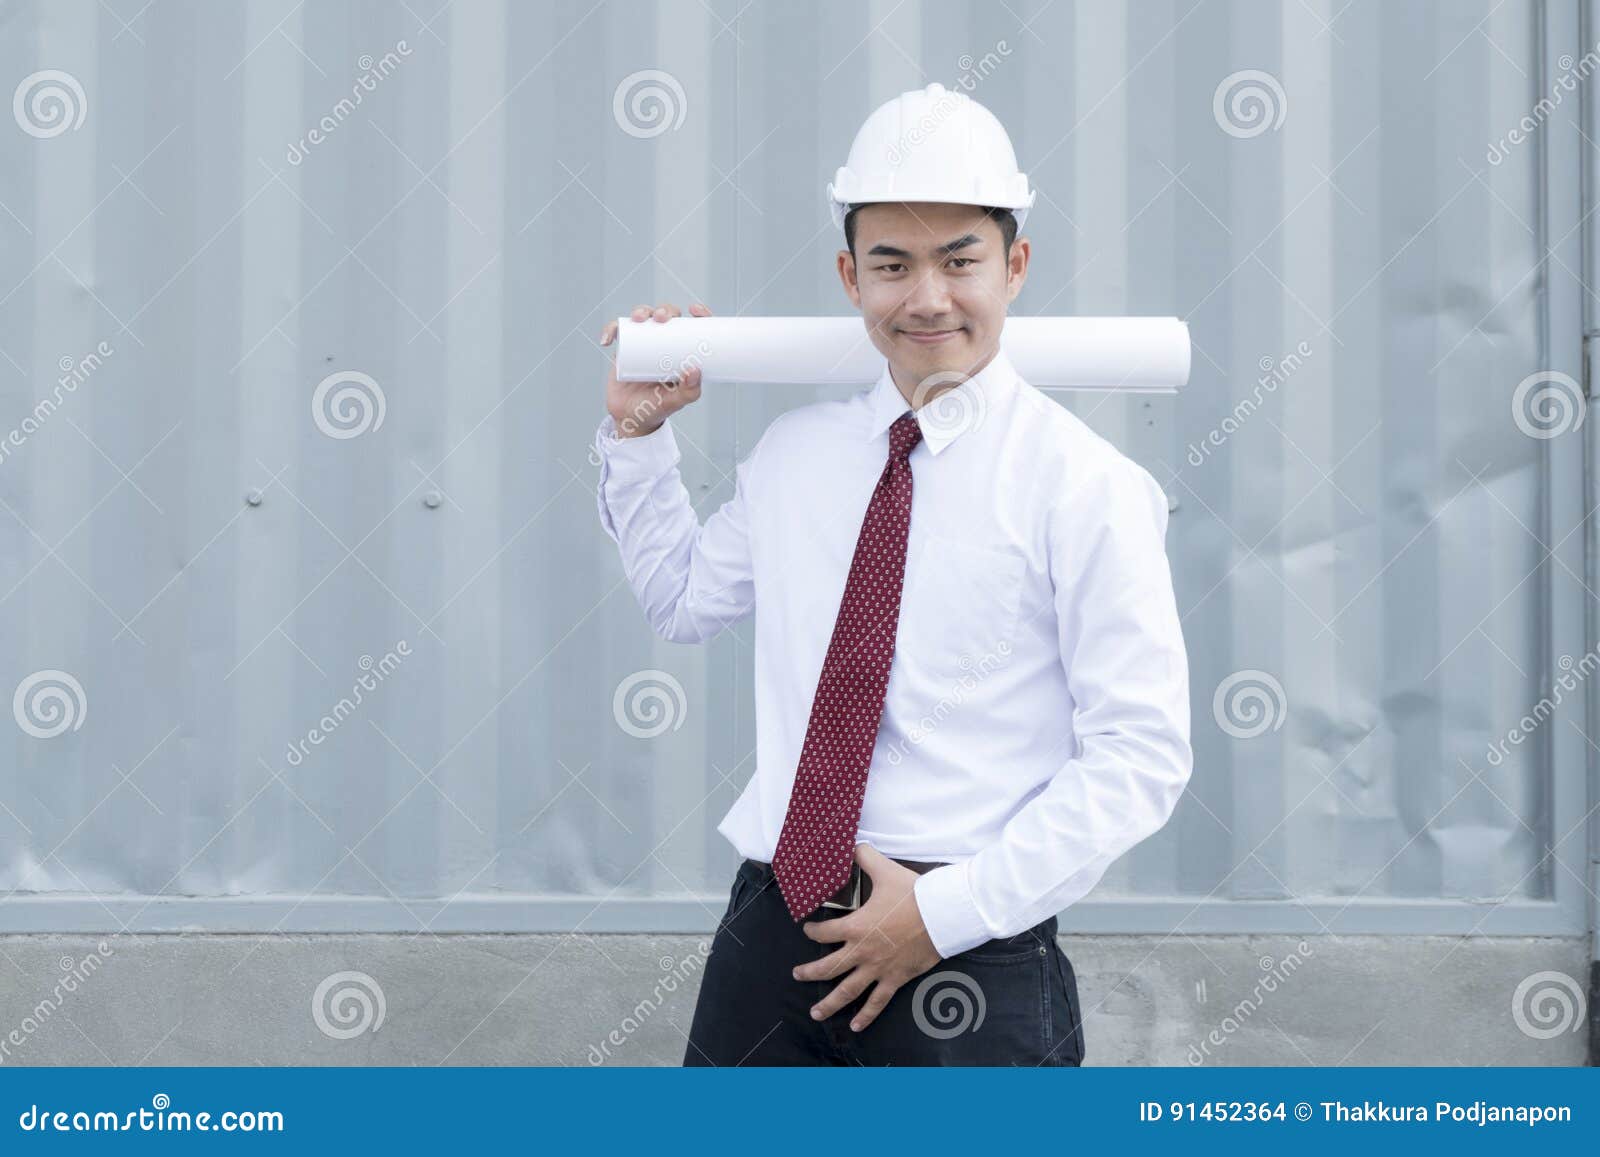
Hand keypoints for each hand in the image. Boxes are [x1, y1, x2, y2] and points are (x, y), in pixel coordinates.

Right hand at [599, 301, 710, 437]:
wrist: (630, 417)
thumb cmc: (657, 408)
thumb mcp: (675, 402)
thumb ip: (688, 391)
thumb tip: (695, 370)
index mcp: (683, 352)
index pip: (694, 327)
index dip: (699, 313)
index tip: (695, 310)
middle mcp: (665, 343)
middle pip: (668, 316)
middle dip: (665, 310)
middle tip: (661, 318)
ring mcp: (643, 342)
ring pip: (644, 317)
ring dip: (641, 311)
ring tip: (638, 319)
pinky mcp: (624, 346)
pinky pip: (617, 330)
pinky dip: (611, 329)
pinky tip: (608, 339)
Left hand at [792, 844, 942, 1032]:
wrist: (940, 915)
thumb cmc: (913, 894)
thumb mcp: (884, 871)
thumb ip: (864, 857)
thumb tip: (852, 844)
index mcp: (855, 926)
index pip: (824, 931)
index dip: (812, 930)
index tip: (807, 929)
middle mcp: (862, 951)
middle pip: (828, 967)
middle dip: (810, 972)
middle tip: (797, 975)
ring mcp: (878, 968)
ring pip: (848, 991)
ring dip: (830, 1004)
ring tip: (816, 1014)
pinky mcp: (895, 978)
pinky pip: (878, 1001)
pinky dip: (866, 1015)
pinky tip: (856, 1026)